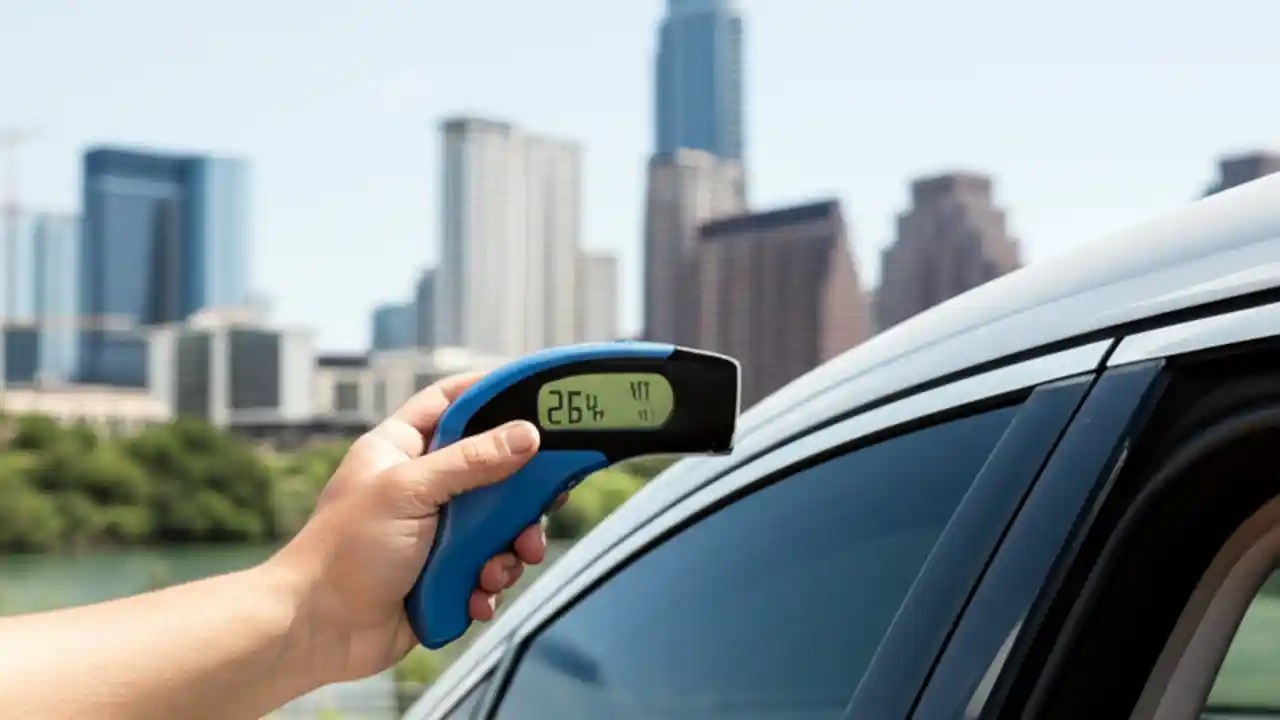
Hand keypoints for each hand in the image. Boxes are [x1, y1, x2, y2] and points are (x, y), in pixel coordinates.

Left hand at [268, 372, 550, 684]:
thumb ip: (471, 461)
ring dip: (509, 549)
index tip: (535, 394)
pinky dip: (490, 585)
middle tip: (546, 502)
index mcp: (402, 450)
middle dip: (521, 493)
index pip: (452, 402)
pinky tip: (475, 596)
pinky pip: (489, 570)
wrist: (319, 631)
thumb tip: (526, 435)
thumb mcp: (409, 491)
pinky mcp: (446, 574)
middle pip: (493, 468)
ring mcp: (437, 532)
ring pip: (500, 525)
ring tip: (496, 568)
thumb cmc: (343, 552)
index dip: (491, 392)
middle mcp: (423, 486)